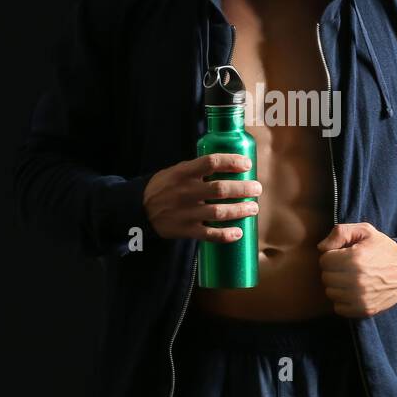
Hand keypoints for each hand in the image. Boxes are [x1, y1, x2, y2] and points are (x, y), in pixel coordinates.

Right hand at [143, 153, 260, 240]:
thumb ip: (197, 169)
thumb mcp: (175, 171)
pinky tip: (238, 233)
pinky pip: (209, 235)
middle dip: (243, 188)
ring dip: (240, 210)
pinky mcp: (186, 230)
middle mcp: (185, 192)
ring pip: (218, 212)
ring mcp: (186, 213)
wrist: (139, 210)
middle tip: (257, 188)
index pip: (211, 162)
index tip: (247, 164)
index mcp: (183, 173)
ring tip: (254, 208)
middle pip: (220, 189)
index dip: (231, 162)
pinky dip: (225, 235)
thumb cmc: (162, 187)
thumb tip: (228, 164)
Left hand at [317, 222, 396, 317]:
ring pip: (330, 292)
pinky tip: (352, 291)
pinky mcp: (365, 310)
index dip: (331, 255)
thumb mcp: (365, 231)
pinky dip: (342, 300)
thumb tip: (321, 247)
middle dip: (333, 270)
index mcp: (355, 259)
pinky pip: (339, 308)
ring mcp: (360, 297)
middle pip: (326, 277)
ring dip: (336, 285)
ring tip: (349, 278)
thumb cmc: (382, 249)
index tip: (342, 255)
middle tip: (345, 266)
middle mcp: (356, 280)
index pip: (324, 260)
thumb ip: (340, 232)